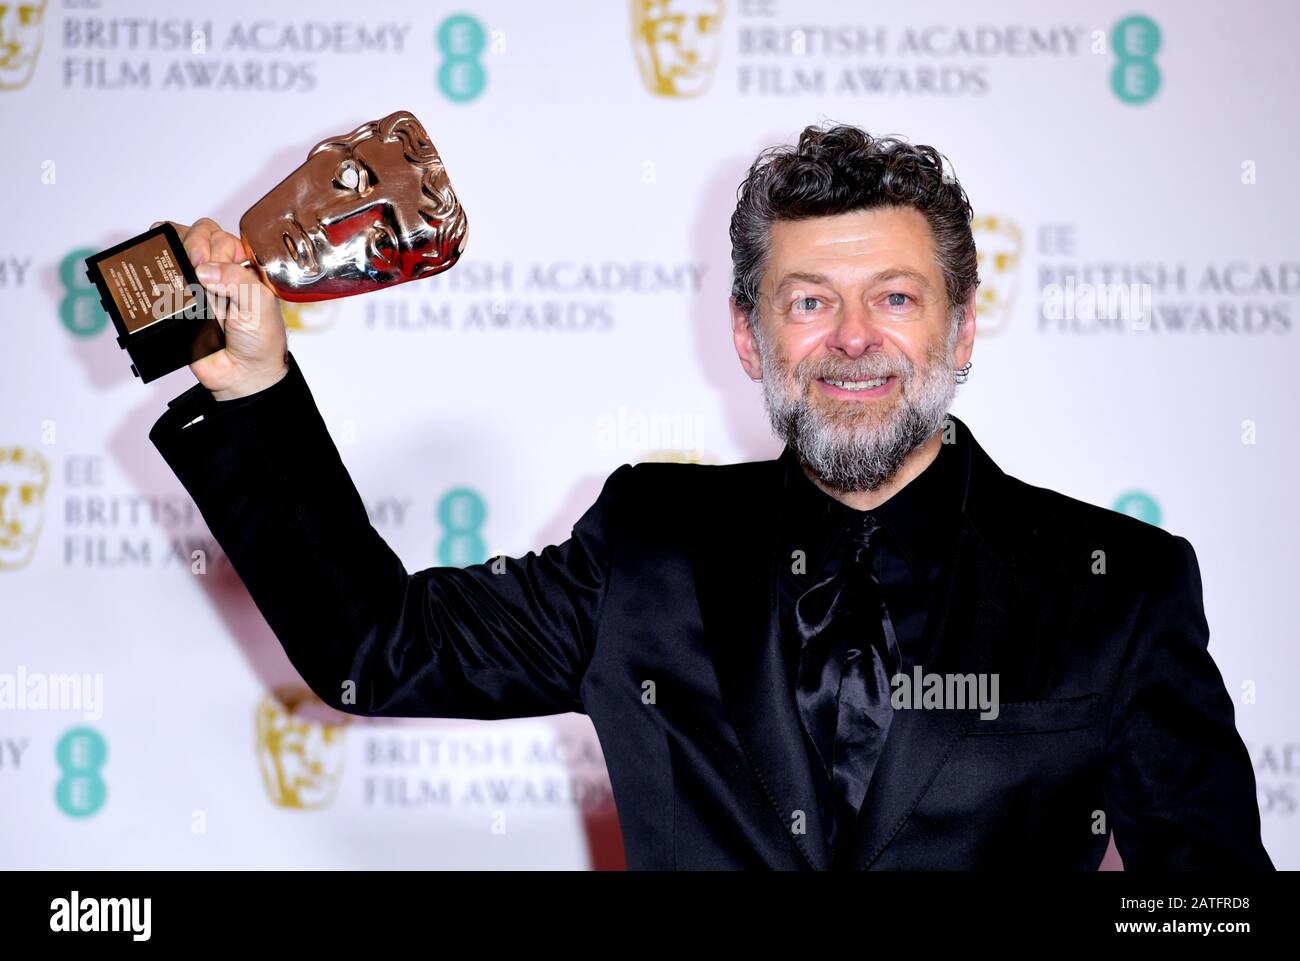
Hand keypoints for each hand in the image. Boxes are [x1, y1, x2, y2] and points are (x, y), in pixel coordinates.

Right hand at [154, 217, 288, 400]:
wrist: (243, 375)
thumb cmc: (261, 341)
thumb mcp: (259, 305)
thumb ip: (238, 281)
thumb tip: (205, 268)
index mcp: (243, 267)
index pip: (223, 236)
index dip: (213, 243)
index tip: (211, 261)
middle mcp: (219, 271)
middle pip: (197, 236)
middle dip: (193, 244)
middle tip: (196, 266)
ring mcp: (197, 284)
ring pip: (177, 250)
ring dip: (173, 250)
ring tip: (178, 267)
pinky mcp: (179, 302)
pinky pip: (163, 279)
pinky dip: (156, 267)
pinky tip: (156, 265)